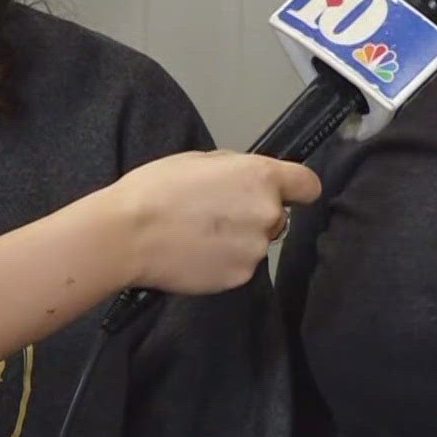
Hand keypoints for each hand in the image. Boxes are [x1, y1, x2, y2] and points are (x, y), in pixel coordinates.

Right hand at [102, 151, 320, 292]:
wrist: (128, 234)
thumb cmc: (157, 188)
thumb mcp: (201, 160)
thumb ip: (236, 170)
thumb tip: (248, 180)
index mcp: (261, 177)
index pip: (308, 185)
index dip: (297, 189)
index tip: (288, 193)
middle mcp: (268, 213)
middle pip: (277, 215)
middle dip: (254, 214)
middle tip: (217, 214)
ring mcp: (256, 249)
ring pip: (256, 241)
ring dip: (238, 239)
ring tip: (200, 235)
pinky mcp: (240, 276)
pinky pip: (240, 264)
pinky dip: (224, 261)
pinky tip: (196, 254)